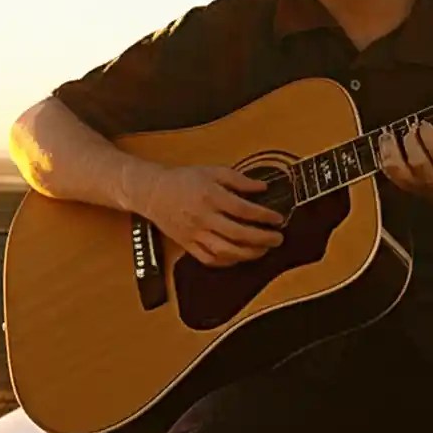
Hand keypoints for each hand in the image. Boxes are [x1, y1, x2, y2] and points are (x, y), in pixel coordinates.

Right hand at [139, 165, 284, 267]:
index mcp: (211, 196)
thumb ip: (239, 179)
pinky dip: (228, 261)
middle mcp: (204, 217)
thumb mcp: (212, 171)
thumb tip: (262, 188)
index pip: (244, 210)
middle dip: (262, 239)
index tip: (278, 219)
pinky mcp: (188, 245)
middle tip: (278, 239)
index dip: (264, 216)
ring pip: (226, 250)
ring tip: (263, 250)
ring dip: (249, 254)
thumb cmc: (184, 180)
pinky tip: (240, 257)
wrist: (154, 193)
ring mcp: (195, 233)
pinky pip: (210, 259)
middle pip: (238, 233)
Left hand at [378, 121, 432, 201]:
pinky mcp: (408, 189)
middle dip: (410, 141)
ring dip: (390, 152)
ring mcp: (418, 186)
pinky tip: (382, 151)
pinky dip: (385, 162)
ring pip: (398, 171)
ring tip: (386, 137)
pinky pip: (392, 176)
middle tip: (408, 128)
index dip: (428, 136)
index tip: (424, 124)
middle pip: (416, 161)